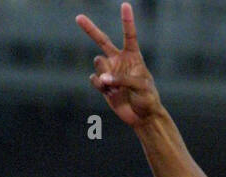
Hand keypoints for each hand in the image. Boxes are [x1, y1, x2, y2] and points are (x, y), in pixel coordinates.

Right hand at [76, 2, 160, 127]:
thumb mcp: (141, 86)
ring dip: (104, 73)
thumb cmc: (147, 99)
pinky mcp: (104, 85)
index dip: (127, 20)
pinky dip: (100, 85)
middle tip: (78, 18)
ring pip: (98, 63)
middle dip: (90, 29)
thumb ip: (122, 79)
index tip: (126, 5)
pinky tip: (109, 91)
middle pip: (102, 40)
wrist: (142, 117)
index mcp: (133, 56)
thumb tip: (102, 79)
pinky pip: (94, 79)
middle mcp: (119, 61)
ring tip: (112, 85)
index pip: (129, 35)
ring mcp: (110, 72)